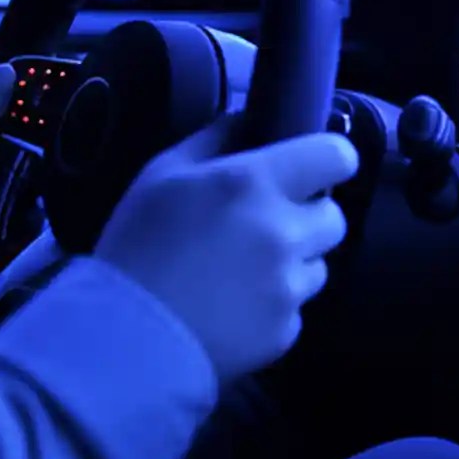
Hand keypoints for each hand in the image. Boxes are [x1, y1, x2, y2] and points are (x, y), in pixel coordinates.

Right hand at [94, 117, 358, 381]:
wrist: (121, 340)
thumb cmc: (135, 245)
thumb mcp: (162, 173)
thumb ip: (216, 139)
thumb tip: (252, 119)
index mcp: (254, 183)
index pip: (337, 156)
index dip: (331, 161)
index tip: (315, 170)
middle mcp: (284, 231)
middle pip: (334, 217)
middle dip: (308, 218)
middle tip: (267, 227)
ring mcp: (289, 285)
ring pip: (319, 265)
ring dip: (294, 264)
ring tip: (243, 273)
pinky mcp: (287, 330)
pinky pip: (296, 308)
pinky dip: (274, 307)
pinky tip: (234, 308)